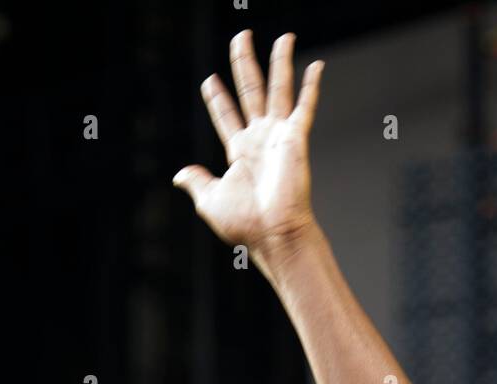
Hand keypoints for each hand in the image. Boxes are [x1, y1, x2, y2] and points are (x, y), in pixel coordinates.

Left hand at [172, 30, 323, 261]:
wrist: (274, 235)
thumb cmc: (245, 226)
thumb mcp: (210, 201)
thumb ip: (197, 182)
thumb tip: (179, 175)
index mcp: (238, 153)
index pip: (226, 116)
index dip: (217, 98)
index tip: (210, 80)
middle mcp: (259, 139)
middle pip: (250, 90)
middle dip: (244, 62)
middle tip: (241, 36)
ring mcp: (278, 137)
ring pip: (278, 88)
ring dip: (280, 61)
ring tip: (283, 36)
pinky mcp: (296, 139)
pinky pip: (305, 106)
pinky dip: (311, 86)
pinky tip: (316, 66)